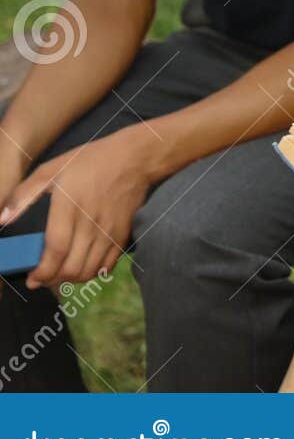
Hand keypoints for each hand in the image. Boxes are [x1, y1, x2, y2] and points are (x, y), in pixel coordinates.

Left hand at [0, 127, 158, 289]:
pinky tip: (82, 268)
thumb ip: (25, 194)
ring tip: (59, 275)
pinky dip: (92, 273)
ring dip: (71, 280)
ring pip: (90, 270)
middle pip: (73, 267)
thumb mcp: (52, 168)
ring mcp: (110, 231)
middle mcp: (91, 223)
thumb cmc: (90, 161)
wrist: (134, 158)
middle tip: (41, 278)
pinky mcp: (123, 234)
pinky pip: (108, 265)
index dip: (43, 270)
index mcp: (70, 206)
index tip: (31, 278)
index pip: (57, 249)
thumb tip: (3, 219)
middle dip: (52, 279)